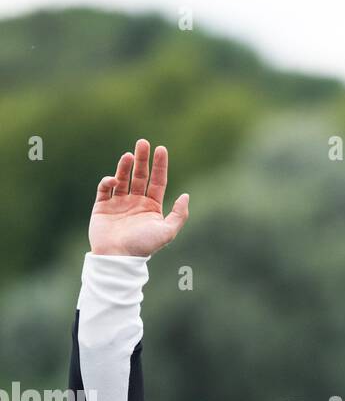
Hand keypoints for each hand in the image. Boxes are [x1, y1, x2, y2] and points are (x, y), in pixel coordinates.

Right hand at [88, 138, 189, 256]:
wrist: (118, 257)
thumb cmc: (143, 246)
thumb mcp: (167, 231)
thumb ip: (179, 215)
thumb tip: (186, 195)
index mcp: (152, 207)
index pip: (158, 181)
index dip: (160, 165)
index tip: (161, 149)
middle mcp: (136, 203)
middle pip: (140, 175)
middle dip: (142, 159)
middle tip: (143, 142)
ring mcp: (119, 203)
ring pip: (122, 178)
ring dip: (125, 166)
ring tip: (129, 155)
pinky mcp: (102, 206)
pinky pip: (104, 188)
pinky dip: (108, 181)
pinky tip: (114, 180)